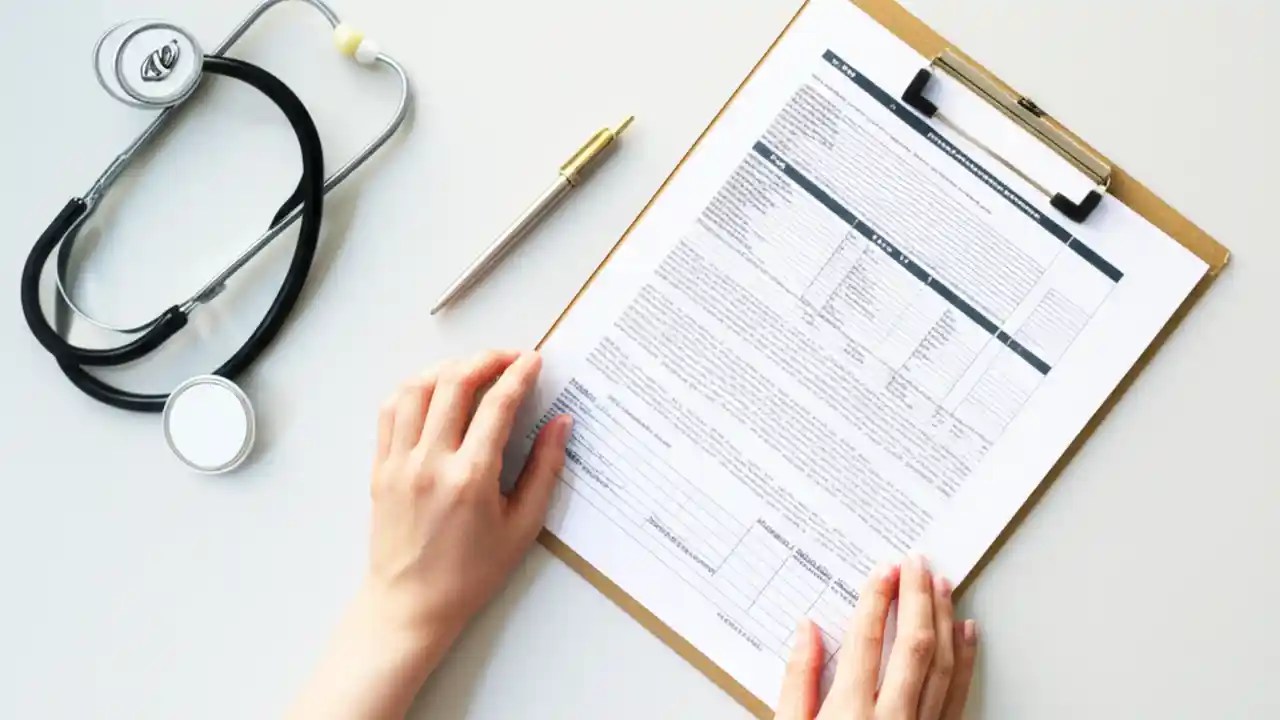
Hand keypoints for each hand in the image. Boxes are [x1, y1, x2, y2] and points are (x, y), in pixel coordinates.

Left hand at [287, 350, 571, 719]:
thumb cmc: (470, 574)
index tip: (534, 361)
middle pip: (455, 383)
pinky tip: (433, 388)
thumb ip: (544, 470)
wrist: (410, 604)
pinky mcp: (380, 467)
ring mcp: (400, 462)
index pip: (497, 404)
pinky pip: (390, 410)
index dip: (519, 374)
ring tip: (472, 369)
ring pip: (417, 387)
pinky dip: (413, 388)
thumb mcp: (522, 527)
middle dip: (486, 359)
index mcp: (471, 478)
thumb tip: (560, 424)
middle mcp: (431, 462)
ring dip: (448, 368)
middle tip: (508, 357)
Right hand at [775, 555, 977, 719]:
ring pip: (944, 664)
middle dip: (917, 597)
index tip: (884, 570)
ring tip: (942, 585)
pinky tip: (966, 633)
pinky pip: (959, 694)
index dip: (878, 599)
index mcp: (850, 713)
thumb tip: (807, 630)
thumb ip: (798, 681)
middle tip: (918, 563)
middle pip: (914, 645)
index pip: (869, 641)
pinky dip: (966, 658)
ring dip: (944, 619)